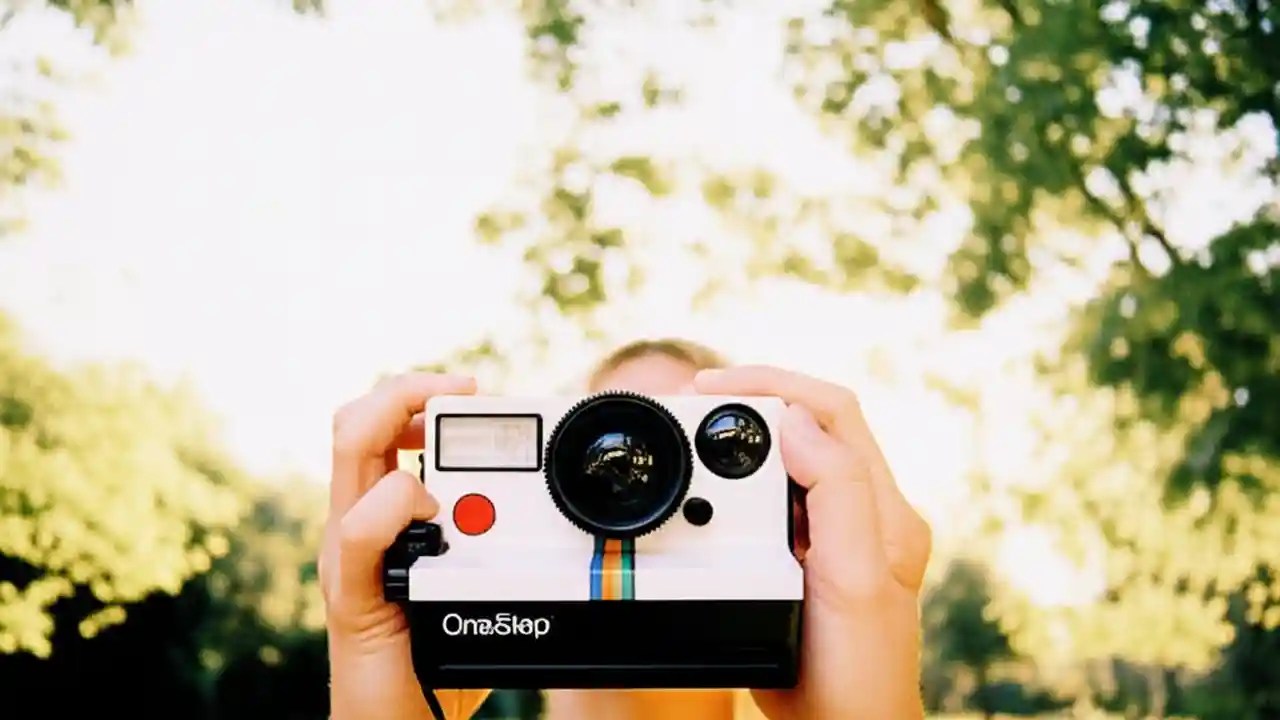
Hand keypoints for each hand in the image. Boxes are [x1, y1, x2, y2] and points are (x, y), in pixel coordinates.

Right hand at [320, 372, 489, 719]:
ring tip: (440, 431)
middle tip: (462, 387)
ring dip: (398, 422)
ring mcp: (348, 553)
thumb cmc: (434, 657)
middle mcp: (357, 521)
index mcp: (383, 514)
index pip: (379, 427)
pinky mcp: (349, 592)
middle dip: (408, 387)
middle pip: (356, 420)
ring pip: (348, 448)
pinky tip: (429, 514)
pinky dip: (397, 506)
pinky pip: (357, 530)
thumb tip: (554, 505)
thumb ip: (492, 538)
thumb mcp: (473, 578)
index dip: (416, 393)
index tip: (471, 387)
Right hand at [695, 366, 931, 719]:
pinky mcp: (809, 557)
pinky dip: (737, 482)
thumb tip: (795, 422)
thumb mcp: (853, 579)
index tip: (711, 386)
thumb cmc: (857, 671)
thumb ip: (837, 494)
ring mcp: (836, 534)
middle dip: (749, 402)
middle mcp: (864, 513)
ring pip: (788, 458)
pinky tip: (710, 491)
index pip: (833, 411)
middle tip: (690, 405)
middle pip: (808, 424)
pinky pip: (773, 499)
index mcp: (882, 508)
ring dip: (741, 440)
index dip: (773, 383)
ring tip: (693, 438)